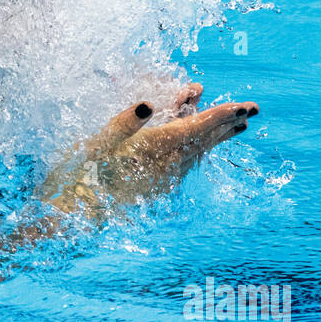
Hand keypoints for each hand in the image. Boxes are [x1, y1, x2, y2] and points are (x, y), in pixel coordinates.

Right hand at [41, 84, 258, 214]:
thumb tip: (149, 103)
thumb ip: (124, 121)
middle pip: (204, 141)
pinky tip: (197, 148)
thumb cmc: (77, 176)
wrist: (69, 218)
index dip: (223, 115)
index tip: (246, 106)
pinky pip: (184, 165)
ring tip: (233, 126)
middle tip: (252, 112)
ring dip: (215, 137)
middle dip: (228, 124)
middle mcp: (165, 166)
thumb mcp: (95, 142)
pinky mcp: (153, 189)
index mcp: (155, 149)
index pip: (198, 128)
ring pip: (196, 153)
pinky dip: (197, 150)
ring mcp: (161, 180)